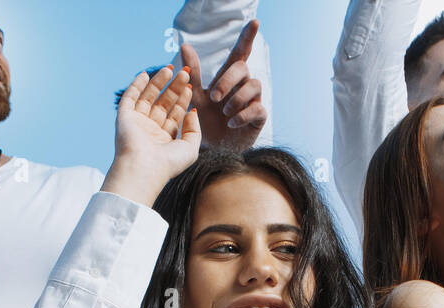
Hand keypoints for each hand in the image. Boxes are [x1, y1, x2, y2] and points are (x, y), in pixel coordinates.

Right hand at [103, 66, 200, 206]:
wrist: (144, 168)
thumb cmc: (168, 163)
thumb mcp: (190, 148)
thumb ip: (194, 129)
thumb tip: (192, 110)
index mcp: (164, 139)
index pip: (174, 114)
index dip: (182, 100)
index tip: (190, 86)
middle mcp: (150, 130)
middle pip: (163, 103)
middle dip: (174, 88)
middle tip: (184, 73)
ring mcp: (137, 123)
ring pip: (148, 98)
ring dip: (158, 83)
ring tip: (170, 69)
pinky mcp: (124, 118)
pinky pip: (130, 98)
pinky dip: (136, 85)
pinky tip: (145, 74)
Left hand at [180, 19, 266, 150]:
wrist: (211, 151)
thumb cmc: (204, 123)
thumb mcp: (194, 97)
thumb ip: (192, 73)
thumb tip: (184, 44)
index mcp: (229, 78)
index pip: (240, 52)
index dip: (247, 37)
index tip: (254, 21)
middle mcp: (243, 86)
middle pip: (243, 67)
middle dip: (228, 80)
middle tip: (214, 98)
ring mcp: (253, 101)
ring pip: (253, 85)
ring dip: (236, 98)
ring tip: (223, 113)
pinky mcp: (259, 118)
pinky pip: (257, 108)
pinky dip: (242, 114)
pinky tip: (230, 123)